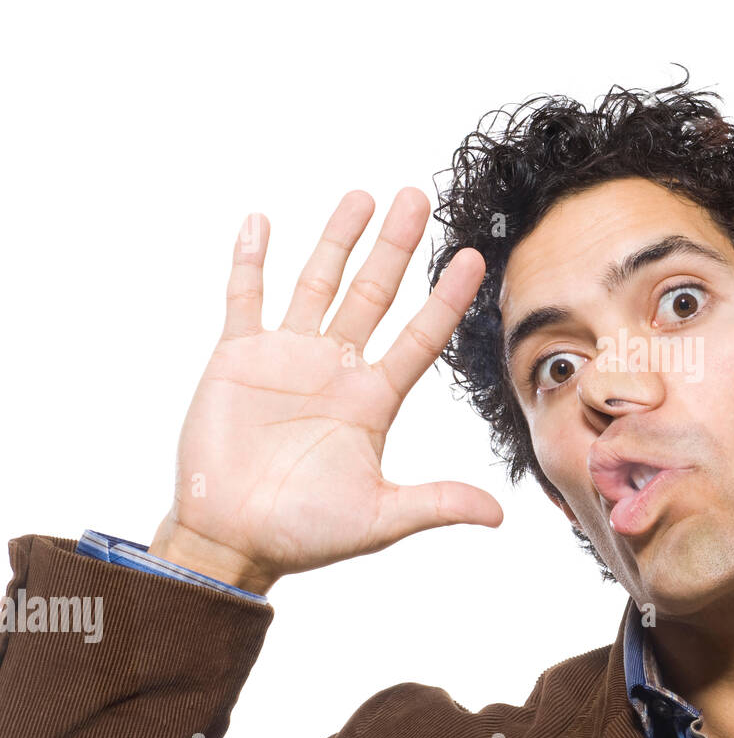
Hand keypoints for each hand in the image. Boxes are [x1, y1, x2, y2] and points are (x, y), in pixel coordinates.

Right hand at [150, 189, 502, 593]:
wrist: (230, 541)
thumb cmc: (304, 534)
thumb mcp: (379, 518)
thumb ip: (436, 504)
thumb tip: (499, 514)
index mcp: (373, 399)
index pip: (421, 336)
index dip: (446, 299)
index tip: (473, 258)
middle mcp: (336, 368)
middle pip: (373, 294)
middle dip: (395, 247)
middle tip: (418, 197)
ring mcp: (287, 357)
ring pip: (318, 283)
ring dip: (337, 240)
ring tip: (362, 196)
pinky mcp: (238, 358)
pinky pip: (245, 298)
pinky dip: (250, 261)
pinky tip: (261, 221)